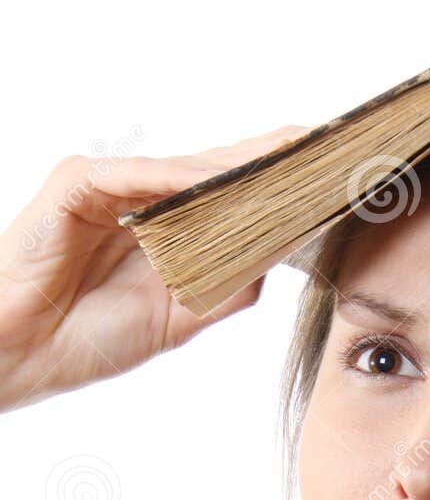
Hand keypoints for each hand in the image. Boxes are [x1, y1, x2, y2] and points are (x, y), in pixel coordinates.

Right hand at [0, 124, 309, 412]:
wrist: (25, 355)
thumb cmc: (91, 337)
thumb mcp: (180, 316)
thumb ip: (226, 285)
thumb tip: (280, 257)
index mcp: (166, 229)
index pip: (229, 198)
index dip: (275, 186)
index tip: (328, 179)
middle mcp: (141, 199)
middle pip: (214, 171)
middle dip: (267, 159)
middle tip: (322, 145)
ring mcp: (109, 187)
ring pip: (180, 169)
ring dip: (232, 165)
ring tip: (285, 158)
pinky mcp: (77, 184)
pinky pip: (132, 176)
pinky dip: (172, 178)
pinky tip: (213, 180)